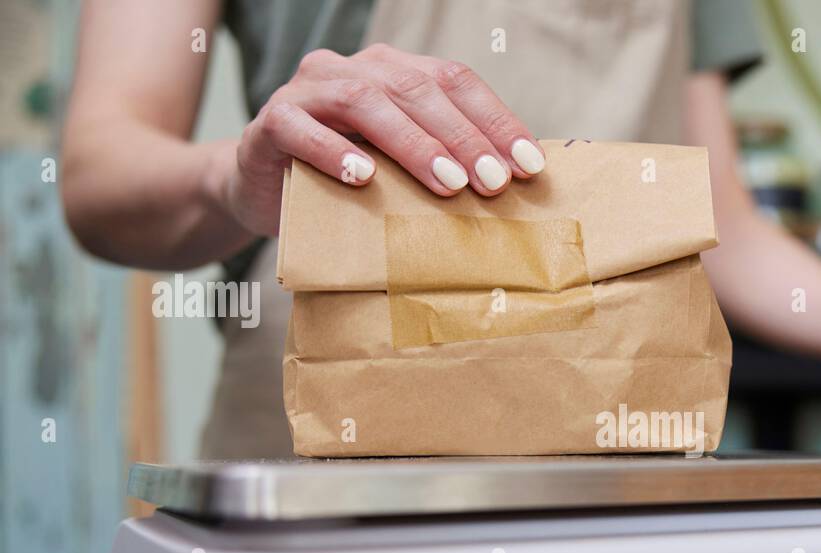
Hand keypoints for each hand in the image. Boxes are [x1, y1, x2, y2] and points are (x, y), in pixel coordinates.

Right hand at [215, 44, 546, 235]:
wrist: (265, 190)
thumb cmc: (348, 183)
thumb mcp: (402, 173)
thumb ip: (445, 166)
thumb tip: (513, 191)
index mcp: (395, 71)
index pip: (455, 81)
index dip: (496, 120)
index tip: (530, 167)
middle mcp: (355, 69)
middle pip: (416, 89)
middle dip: (462, 137)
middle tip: (493, 183)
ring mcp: (309, 90)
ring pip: (364, 102)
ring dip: (412, 143)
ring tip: (446, 184)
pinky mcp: (271, 122)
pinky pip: (300, 128)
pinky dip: (332, 151)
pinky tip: (362, 177)